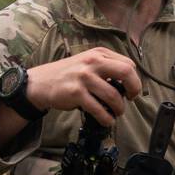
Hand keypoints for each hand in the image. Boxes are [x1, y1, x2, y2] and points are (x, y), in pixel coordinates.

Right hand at [26, 48, 141, 127]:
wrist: (41, 82)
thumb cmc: (68, 74)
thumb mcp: (87, 61)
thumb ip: (106, 67)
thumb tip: (128, 83)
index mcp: (99, 53)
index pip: (128, 64)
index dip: (134, 79)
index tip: (130, 89)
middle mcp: (93, 62)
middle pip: (126, 72)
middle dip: (134, 89)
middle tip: (130, 99)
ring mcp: (84, 77)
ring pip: (113, 95)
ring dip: (119, 108)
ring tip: (116, 112)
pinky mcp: (76, 93)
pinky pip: (98, 109)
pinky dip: (106, 118)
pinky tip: (107, 120)